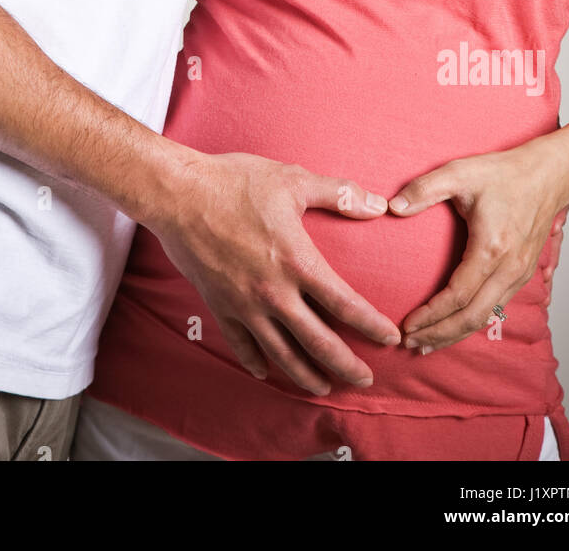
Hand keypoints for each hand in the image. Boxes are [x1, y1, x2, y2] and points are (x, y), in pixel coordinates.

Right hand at [149, 150, 401, 393]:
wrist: (178, 194)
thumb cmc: (235, 182)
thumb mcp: (292, 180)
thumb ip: (338, 194)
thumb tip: (379, 205)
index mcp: (297, 262)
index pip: (345, 304)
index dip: (371, 325)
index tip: (390, 339)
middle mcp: (273, 292)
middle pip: (318, 341)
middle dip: (345, 365)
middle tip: (365, 380)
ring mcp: (244, 303)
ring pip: (281, 353)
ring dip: (305, 374)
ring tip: (323, 388)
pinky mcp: (218, 305)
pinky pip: (240, 344)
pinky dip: (255, 362)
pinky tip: (265, 372)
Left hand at [386, 145, 567, 353]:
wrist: (548, 175)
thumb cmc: (504, 173)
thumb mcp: (459, 172)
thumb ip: (424, 189)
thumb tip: (392, 207)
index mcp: (491, 248)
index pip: (457, 296)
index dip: (431, 315)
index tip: (407, 325)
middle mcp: (508, 268)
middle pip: (472, 317)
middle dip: (440, 334)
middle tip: (410, 344)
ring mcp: (519, 274)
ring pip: (487, 316)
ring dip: (456, 333)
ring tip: (428, 343)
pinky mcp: (523, 273)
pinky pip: (496, 307)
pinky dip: (473, 321)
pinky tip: (456, 325)